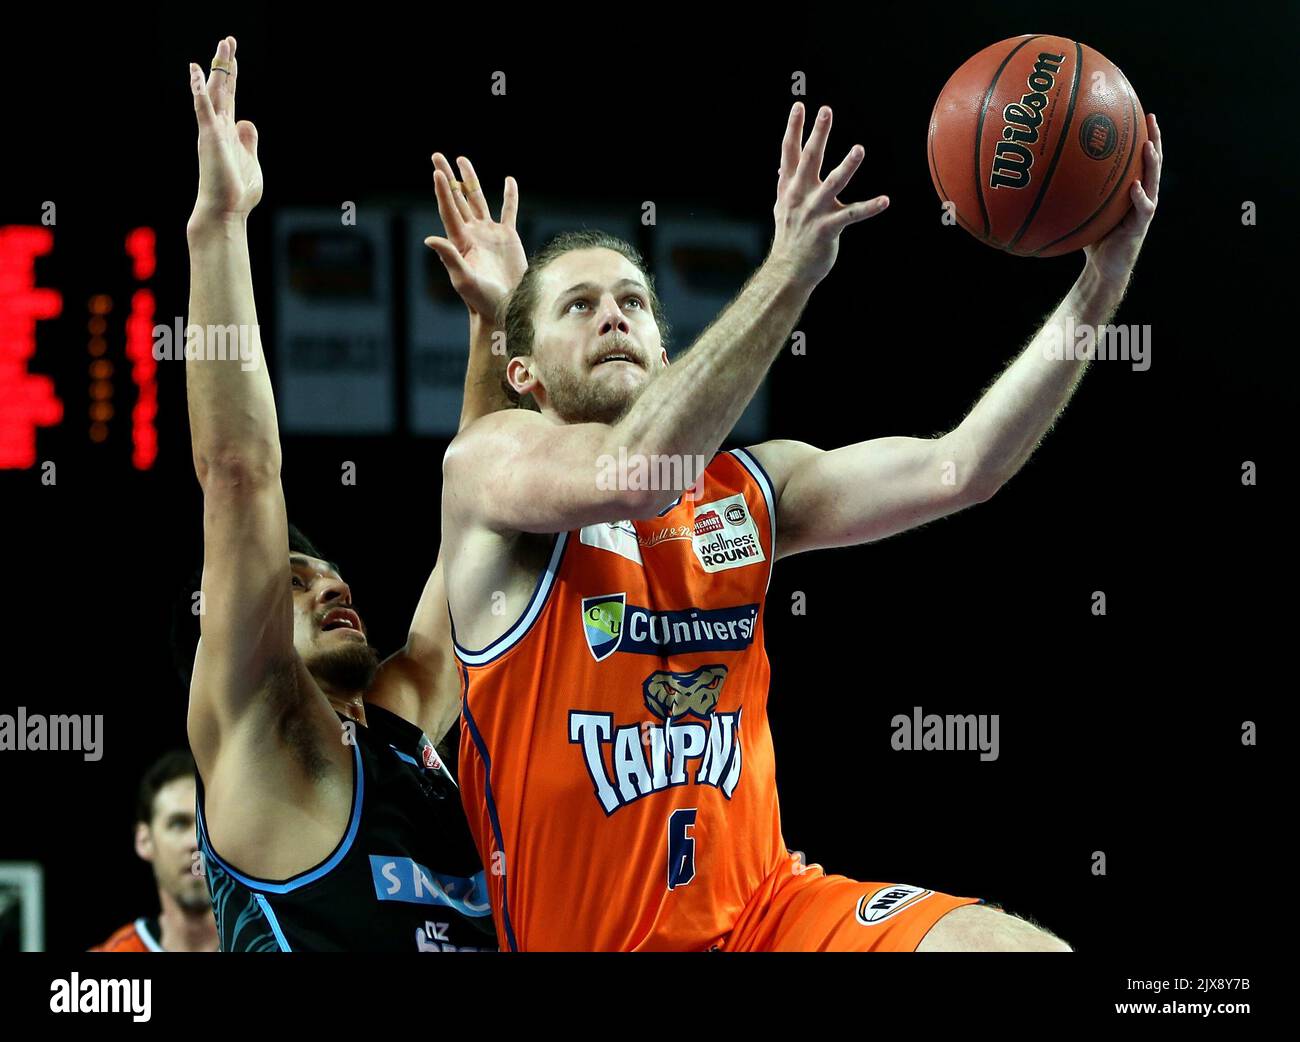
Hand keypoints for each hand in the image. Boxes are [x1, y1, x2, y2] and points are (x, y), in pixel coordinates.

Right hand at [187, 36, 261, 233]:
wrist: (225, 211)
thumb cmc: (237, 193)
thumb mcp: (250, 161)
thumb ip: (248, 141)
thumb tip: (248, 122)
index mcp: (228, 132)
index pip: (230, 97)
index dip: (232, 77)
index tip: (234, 59)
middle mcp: (218, 127)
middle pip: (222, 89)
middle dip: (226, 65)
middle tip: (229, 41)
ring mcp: (213, 131)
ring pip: (214, 92)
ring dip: (219, 67)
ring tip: (224, 45)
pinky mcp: (209, 137)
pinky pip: (202, 107)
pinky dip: (199, 88)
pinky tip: (197, 70)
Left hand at [424, 155, 527, 318]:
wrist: (505, 308)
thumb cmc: (482, 300)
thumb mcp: (463, 280)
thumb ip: (448, 257)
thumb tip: (429, 239)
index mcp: (461, 241)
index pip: (449, 209)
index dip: (442, 190)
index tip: (436, 170)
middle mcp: (472, 233)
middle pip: (457, 198)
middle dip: (447, 177)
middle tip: (436, 155)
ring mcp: (489, 233)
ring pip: (478, 199)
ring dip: (469, 179)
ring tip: (461, 159)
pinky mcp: (508, 237)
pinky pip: (508, 211)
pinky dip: (509, 196)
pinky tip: (508, 181)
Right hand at [769, 103, 887, 288]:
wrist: (788, 270)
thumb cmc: (789, 237)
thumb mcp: (782, 207)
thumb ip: (785, 185)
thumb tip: (781, 167)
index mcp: (789, 188)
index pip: (789, 152)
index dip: (793, 129)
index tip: (799, 106)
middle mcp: (800, 195)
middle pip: (810, 159)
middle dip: (818, 134)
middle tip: (826, 111)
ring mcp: (814, 211)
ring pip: (833, 183)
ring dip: (847, 166)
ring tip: (859, 149)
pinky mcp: (828, 228)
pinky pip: (852, 215)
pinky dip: (869, 207)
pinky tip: (885, 200)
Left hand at [1084, 113, 1161, 282]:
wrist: (1104, 268)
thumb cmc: (1094, 238)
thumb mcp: (1084, 210)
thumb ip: (1076, 194)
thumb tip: (1049, 175)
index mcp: (1132, 189)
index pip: (1138, 158)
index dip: (1140, 136)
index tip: (1138, 112)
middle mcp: (1142, 195)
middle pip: (1152, 162)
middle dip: (1154, 139)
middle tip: (1151, 118)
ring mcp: (1144, 210)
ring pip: (1153, 181)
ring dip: (1152, 163)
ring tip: (1148, 146)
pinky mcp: (1140, 226)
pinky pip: (1143, 208)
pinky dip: (1139, 197)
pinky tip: (1136, 186)